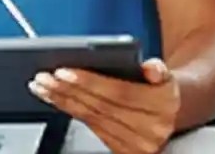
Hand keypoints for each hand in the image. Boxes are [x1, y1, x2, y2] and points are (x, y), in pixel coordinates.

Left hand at [29, 58, 178, 153]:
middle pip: (100, 107)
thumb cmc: (159, 88)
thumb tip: (151, 68)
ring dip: (62, 100)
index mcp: (163, 105)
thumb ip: (158, 69)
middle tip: (44, 76)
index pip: (119, 93)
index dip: (90, 82)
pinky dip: (69, 110)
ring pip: (91, 118)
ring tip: (43, 85)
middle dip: (68, 90)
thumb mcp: (165, 74)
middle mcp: (151, 129)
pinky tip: (55, 98)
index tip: (63, 71)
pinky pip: (90, 128)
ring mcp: (136, 145)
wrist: (172, 114)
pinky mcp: (122, 151)